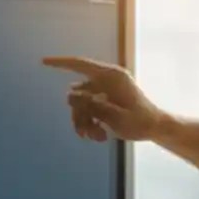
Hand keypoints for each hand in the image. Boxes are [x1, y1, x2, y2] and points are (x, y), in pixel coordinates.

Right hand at [42, 56, 166, 141]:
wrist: (155, 128)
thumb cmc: (142, 122)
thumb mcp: (117, 117)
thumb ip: (94, 106)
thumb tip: (71, 93)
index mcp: (112, 76)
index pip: (81, 64)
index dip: (61, 63)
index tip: (43, 62)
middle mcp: (107, 80)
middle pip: (77, 93)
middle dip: (78, 114)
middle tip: (87, 132)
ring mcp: (104, 91)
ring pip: (80, 105)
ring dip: (84, 123)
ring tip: (97, 137)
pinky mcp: (104, 101)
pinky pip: (87, 111)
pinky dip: (89, 124)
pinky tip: (99, 136)